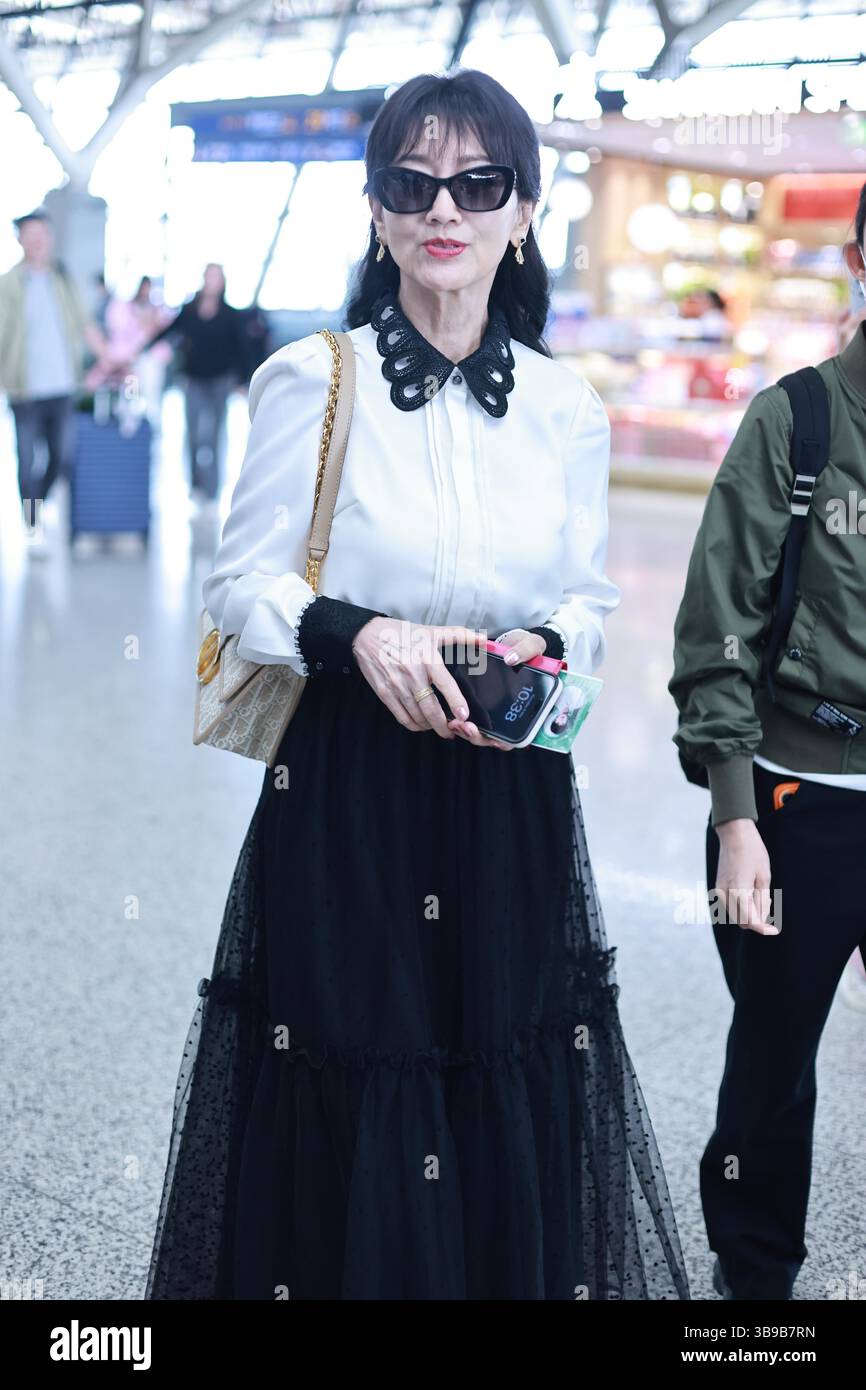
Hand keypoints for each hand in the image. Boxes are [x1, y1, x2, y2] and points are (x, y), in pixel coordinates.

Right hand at [351, 618, 484, 738]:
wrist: (367, 635)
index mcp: (427, 658)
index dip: (455, 702)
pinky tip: (420, 724)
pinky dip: (413, 724)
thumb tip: (482, 639)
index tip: (464, 716)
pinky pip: (401, 716)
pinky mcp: (384, 693)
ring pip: (417, 716)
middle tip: (452, 732)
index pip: (445, 684)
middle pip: (430, 708)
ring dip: (429, 726)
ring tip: (438, 727)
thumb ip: (458, 635)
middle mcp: (412, 673)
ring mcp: (397, 685)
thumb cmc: (401, 633)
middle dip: (443, 726)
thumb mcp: (431, 631)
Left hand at [448, 628, 547, 750]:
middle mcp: (504, 712)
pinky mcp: (474, 702)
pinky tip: (448, 715)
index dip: (506, 741)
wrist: (511, 644)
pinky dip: (457, 719)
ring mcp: (489, 710)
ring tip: (455, 723)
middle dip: (477, 735)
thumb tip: (512, 658)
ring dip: (464, 730)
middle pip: (491, 736)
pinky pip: (465, 716)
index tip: (497, 741)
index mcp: (522, 705)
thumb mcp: (530, 646)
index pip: (516, 733)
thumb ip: (525, 651)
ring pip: (475, 730)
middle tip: (468, 727)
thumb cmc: (524, 649)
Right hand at [714, 818, 777, 934]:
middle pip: (742, 921)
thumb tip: (762, 919)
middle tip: (769, 903)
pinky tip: (751, 891)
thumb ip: (762, 900)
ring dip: (749, 913)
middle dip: (757, 919)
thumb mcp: (764, 876)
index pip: (750, 920)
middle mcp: (724, 893)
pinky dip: (742, 906)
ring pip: (735, 915)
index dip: (763, 928)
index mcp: (738, 891)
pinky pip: (730, 905)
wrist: (734, 834)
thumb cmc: (753, 852)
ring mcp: (719, 890)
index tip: (774, 931)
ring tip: (760, 894)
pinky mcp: (718, 887)